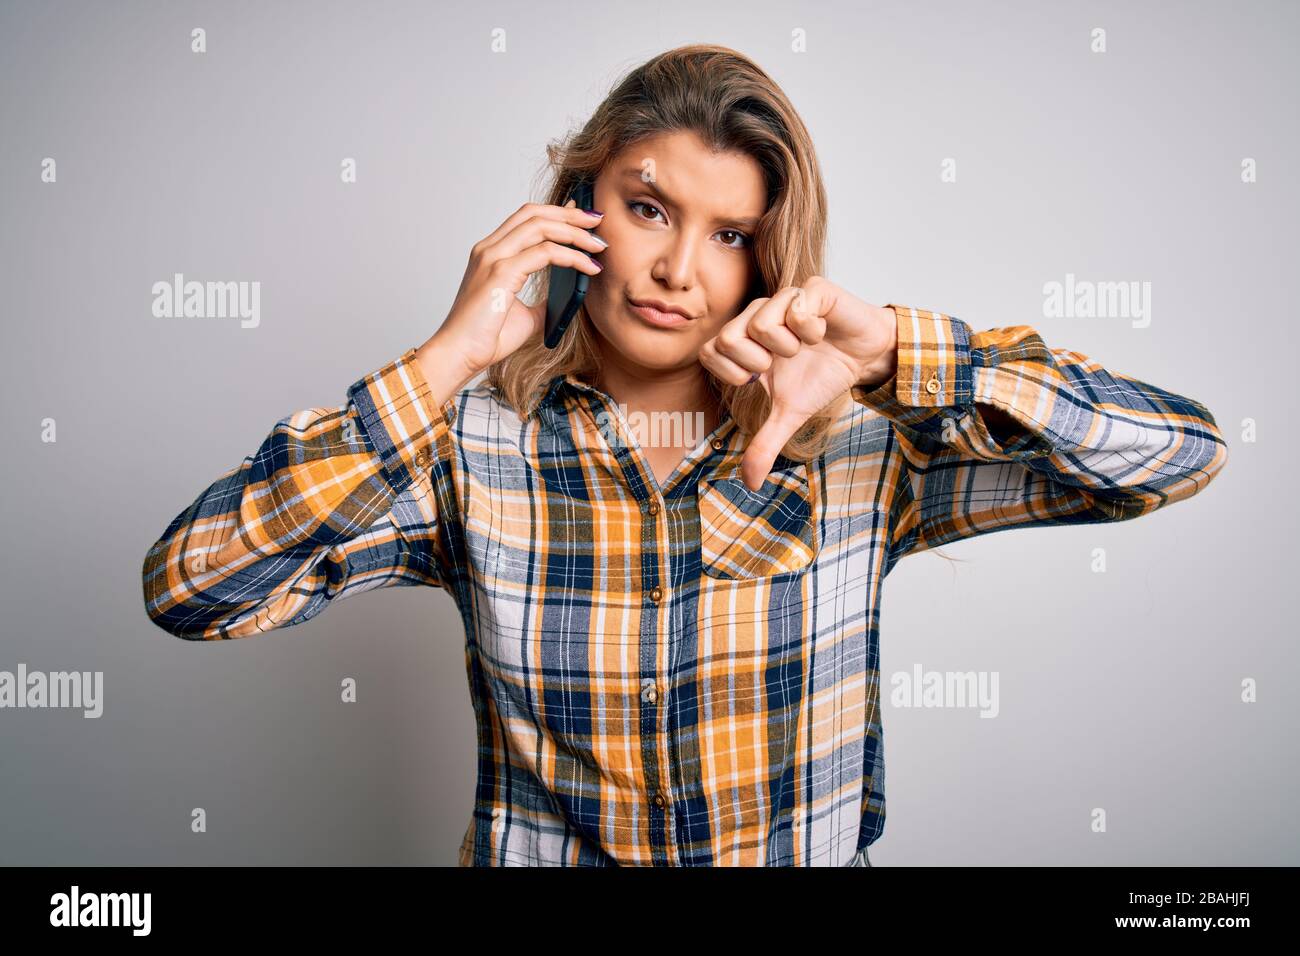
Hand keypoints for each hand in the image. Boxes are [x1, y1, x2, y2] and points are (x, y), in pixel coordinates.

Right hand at [417, 198, 606, 391]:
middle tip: (598, 220)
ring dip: (575, 232)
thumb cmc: (486, 338)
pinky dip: (572, 257)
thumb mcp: (525, 315)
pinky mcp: (500, 272)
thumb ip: (544, 300)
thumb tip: (569, 296)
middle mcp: (489, 249)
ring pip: (541, 226)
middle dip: (571, 214)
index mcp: (490, 254)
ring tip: (598, 245)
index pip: (526, 219)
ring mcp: (493, 258)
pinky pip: (545, 253)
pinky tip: (589, 267)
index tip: (583, 217)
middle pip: (535, 213)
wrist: (460, 355)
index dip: (557, 213)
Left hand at [698, 277, 896, 490]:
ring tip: (805, 347)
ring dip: (790, 348)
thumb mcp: (790, 414)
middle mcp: (758, 315)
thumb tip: (750, 483)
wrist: (864, 357)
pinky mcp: (811, 289)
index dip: (733, 372)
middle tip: (782, 363)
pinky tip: (822, 332)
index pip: (709, 351)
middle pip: (728, 337)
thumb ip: (765, 443)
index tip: (760, 377)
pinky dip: (812, 331)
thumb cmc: (821, 376)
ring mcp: (783, 299)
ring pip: (761, 323)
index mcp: (744, 341)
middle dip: (759, 363)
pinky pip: (797, 308)